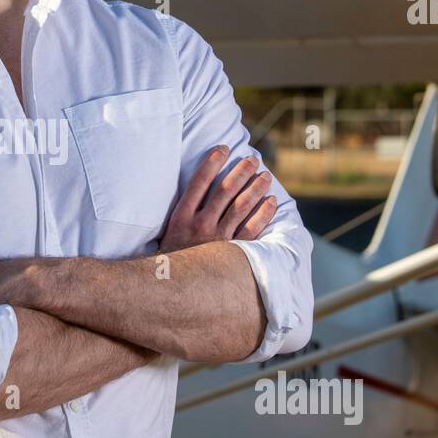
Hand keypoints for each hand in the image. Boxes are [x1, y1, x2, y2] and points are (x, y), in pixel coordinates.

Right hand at [158, 144, 275, 251]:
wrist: (172, 289)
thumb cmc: (170, 258)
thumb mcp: (166, 233)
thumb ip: (181, 213)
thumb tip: (195, 189)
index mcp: (181, 217)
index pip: (198, 182)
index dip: (212, 162)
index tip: (223, 148)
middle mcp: (200, 225)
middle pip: (225, 190)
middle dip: (241, 171)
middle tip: (252, 159)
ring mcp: (218, 239)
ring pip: (242, 206)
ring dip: (255, 187)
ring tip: (265, 175)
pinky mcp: (232, 252)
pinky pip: (253, 229)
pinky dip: (263, 213)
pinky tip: (270, 201)